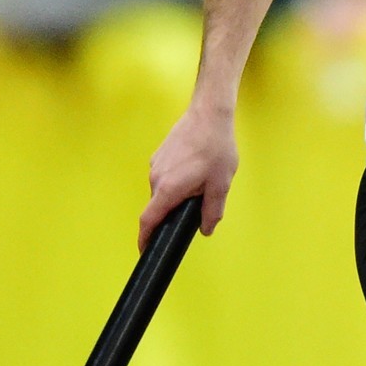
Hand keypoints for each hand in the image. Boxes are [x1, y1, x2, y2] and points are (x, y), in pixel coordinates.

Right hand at [139, 104, 238, 249]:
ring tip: (202, 181)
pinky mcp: (158, 156)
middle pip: (158, 206)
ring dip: (177, 194)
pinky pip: (164, 178)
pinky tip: (195, 170)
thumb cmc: (216, 148)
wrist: (209, 115)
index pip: (149, 220)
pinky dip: (176, 182)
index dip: (145, 238)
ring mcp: (155, 166)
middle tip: (195, 207)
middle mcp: (156, 178)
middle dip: (173, 212)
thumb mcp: (221, 185)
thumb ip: (212, 211)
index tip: (145, 250)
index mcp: (168, 188)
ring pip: (163, 191)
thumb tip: (206, 229)